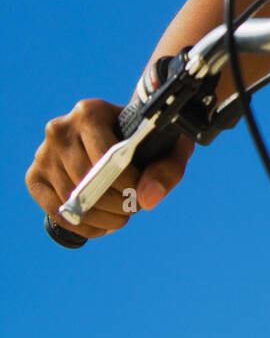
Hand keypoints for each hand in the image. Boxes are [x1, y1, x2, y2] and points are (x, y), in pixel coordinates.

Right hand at [25, 99, 193, 239]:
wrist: (119, 137)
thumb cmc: (145, 141)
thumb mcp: (167, 147)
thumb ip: (166, 169)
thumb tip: (146, 198)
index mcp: (89, 111)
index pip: (105, 156)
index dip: (127, 183)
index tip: (140, 192)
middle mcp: (59, 129)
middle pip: (87, 180)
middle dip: (116, 204)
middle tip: (132, 209)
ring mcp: (43, 154)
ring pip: (72, 200)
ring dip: (102, 218)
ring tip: (120, 217)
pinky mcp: (34, 177)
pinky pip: (56, 212)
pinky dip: (82, 226)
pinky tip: (101, 225)